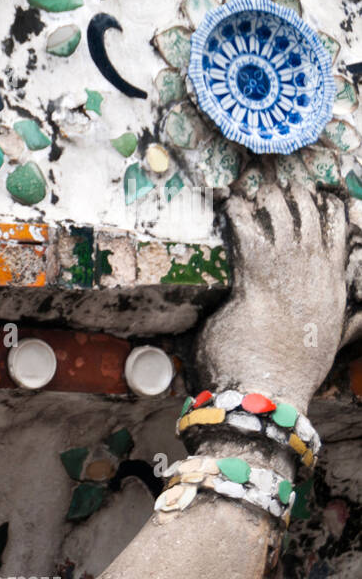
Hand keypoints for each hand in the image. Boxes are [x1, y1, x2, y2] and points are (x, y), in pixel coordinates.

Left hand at [196, 166, 354, 411]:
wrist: (269, 392)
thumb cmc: (290, 370)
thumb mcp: (331, 343)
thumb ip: (351, 324)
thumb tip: (361, 314)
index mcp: (336, 283)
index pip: (340, 228)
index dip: (325, 207)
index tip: (311, 195)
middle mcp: (317, 270)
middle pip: (311, 212)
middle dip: (291, 194)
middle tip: (272, 185)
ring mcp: (289, 269)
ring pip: (282, 212)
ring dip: (264, 198)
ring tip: (250, 192)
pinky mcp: (257, 273)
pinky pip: (247, 228)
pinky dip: (237, 212)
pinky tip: (229, 204)